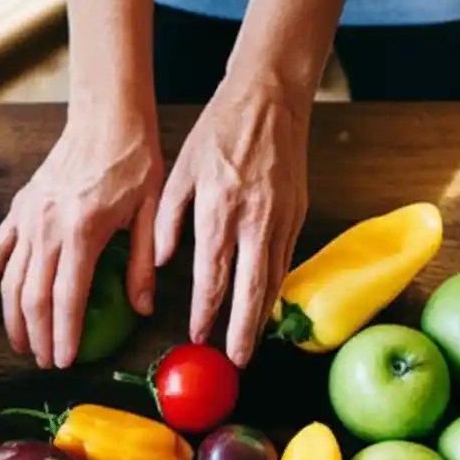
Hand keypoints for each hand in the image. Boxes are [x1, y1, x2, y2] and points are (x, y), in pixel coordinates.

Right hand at [0, 116, 162, 368]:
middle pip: (34, 296)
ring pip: (10, 280)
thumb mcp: (150, 213)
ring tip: (24, 346)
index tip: (65, 362)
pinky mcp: (19, 211)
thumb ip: (142, 264)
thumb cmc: (135, 162)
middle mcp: (48, 228)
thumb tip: (140, 308)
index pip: (68, 296)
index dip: (64, 335)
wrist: (105, 118)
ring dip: (14, 319)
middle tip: (48, 363)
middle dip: (39, 336)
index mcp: (84, 231)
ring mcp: (28, 219)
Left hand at [154, 78, 310, 366]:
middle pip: (251, 289)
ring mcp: (282, 218)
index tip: (198, 336)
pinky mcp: (298, 213)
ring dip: (262, 316)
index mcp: (219, 210)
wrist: (270, 99)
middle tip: (237, 361)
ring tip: (251, 345)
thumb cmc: (217, 132)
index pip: (212, 276)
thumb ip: (167, 221)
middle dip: (244, 330)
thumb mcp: (179, 172)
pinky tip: (266, 306)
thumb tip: (162, 264)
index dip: (206, 312)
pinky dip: (276, 288)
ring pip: (274, 279)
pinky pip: (286, 260)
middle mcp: (255, 220)